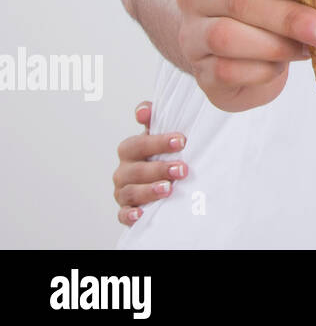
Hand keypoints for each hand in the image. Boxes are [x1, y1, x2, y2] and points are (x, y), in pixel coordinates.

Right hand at [113, 101, 187, 225]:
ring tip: (168, 189)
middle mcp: (124, 171)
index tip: (181, 141)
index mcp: (131, 150)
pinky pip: (123, 214)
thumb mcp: (161, 136)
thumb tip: (143, 110)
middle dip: (159, 169)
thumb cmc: (162, 155)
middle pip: (136, 169)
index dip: (157, 142)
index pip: (137, 144)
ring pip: (130, 192)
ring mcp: (123, 191)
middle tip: (182, 169)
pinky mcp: (126, 211)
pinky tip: (140, 214)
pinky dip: (129, 215)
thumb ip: (155, 119)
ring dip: (149, 190)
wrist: (162, 180)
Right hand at [175, 0, 315, 111]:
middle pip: (240, 1)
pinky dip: (263, 70)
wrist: (224, 43)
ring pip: (228, 37)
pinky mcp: (197, 67)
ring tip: (306, 50)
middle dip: (292, 19)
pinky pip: (227, 70)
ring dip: (278, 46)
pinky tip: (280, 65)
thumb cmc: (263, 3)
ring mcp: (192, 30)